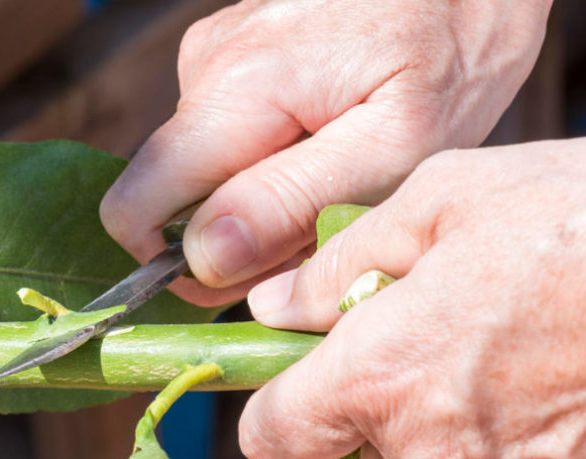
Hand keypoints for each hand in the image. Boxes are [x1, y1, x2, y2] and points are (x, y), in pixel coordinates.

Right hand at [101, 0, 551, 305]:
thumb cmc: (450, 55)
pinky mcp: (237, 60)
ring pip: (207, 175)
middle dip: (240, 239)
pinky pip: (230, 143)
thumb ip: (291, 202)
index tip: (249, 277)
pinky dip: (276, 168)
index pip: (135, 206)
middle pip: (172, 200)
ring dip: (266, 205)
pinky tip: (335, 151)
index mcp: (236, 90)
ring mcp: (218, 60)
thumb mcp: (391, 148)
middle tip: (324, 231)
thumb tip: (202, 256)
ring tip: (344, 181)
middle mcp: (206, 69)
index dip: (176, 263)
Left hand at [239, 136, 585, 458]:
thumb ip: (345, 259)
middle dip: (393, 408)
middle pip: (372, 456)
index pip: (276, 438)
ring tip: (537, 351)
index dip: (276, 412)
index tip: (296, 386)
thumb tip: (279, 305)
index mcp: (384, 375)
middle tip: (454, 337)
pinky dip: (537, 452)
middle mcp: (434, 454)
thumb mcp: (452, 196)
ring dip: (468, 427)